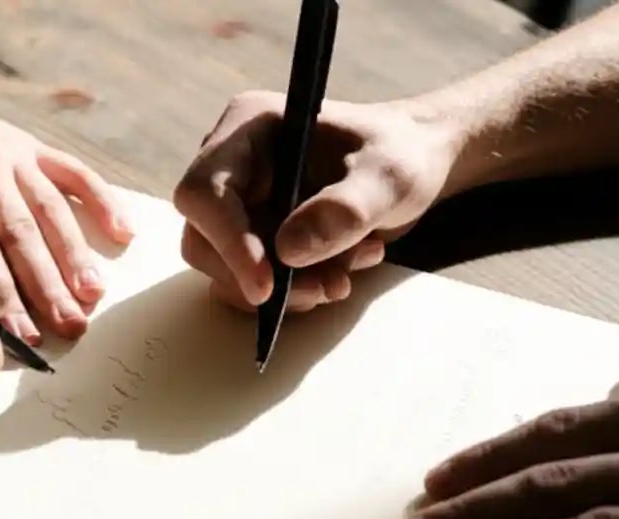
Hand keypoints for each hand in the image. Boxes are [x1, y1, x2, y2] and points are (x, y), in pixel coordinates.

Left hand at [0, 47, 132, 343]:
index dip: (2, 296)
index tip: (22, 337)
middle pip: (24, 234)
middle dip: (50, 284)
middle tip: (72, 327)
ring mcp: (14, 153)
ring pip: (53, 209)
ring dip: (77, 253)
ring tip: (95, 294)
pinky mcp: (30, 146)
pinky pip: (73, 171)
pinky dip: (102, 198)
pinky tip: (124, 232)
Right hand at [173, 90, 459, 311]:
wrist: (415, 165)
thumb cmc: (402, 154)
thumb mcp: (390, 177)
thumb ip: (345, 209)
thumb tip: (288, 250)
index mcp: (248, 128)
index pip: (205, 192)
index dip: (228, 242)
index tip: (267, 286)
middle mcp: (232, 165)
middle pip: (203, 240)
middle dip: (263, 277)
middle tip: (326, 288)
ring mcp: (239, 204)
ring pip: (225, 270)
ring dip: (285, 290)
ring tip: (343, 279)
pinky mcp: (253, 236)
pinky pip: (249, 281)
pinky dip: (292, 291)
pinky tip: (337, 273)